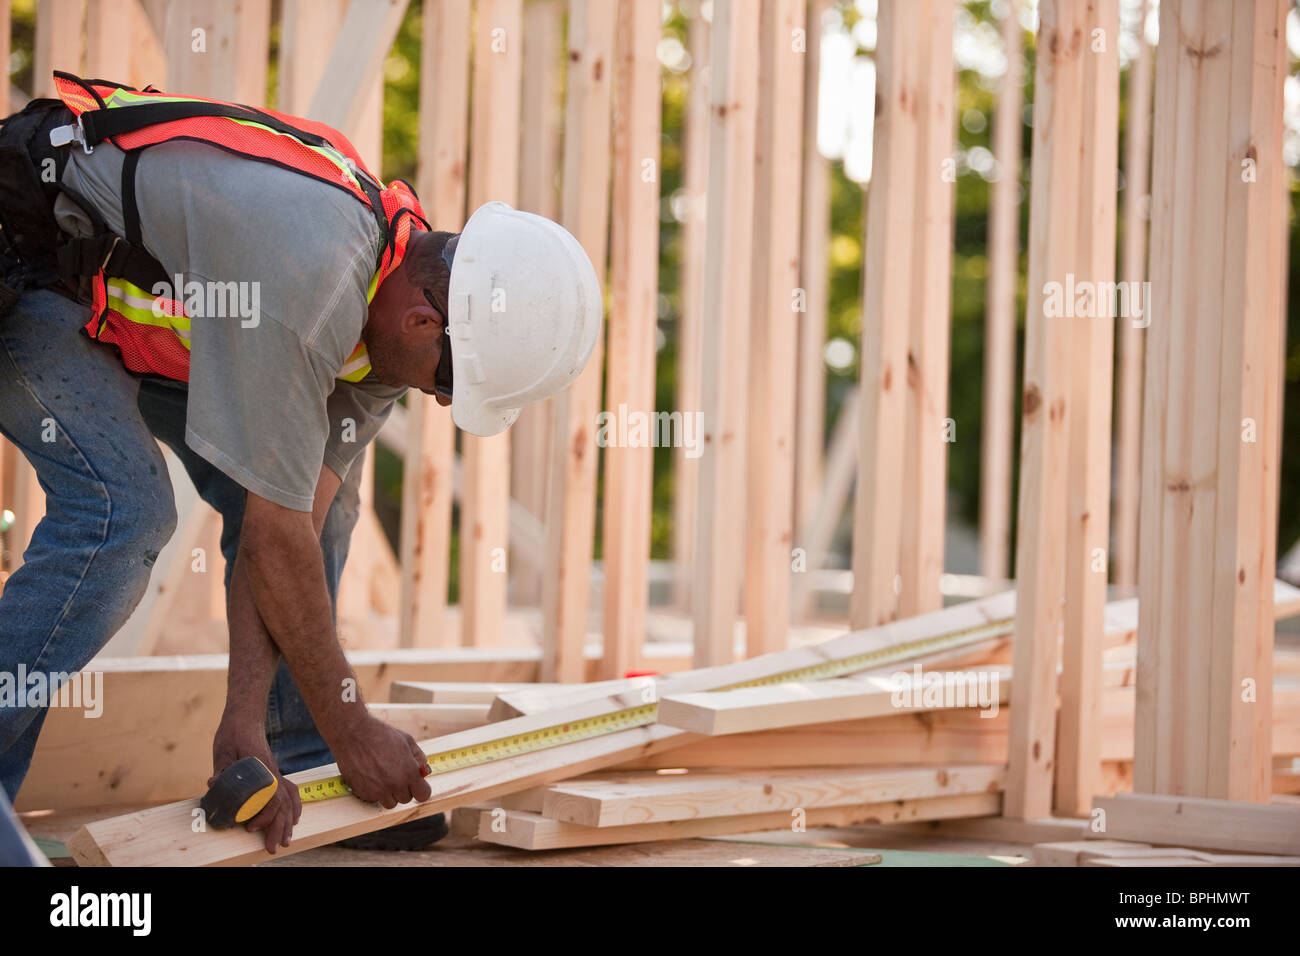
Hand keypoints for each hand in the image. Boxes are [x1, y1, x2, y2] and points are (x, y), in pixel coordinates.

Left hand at [211, 715, 301, 853]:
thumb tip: (213, 784)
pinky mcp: (274, 772)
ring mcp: (276, 772)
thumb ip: (222, 768)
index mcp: (264, 769)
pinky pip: (290, 791)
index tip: (250, 828)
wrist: (244, 717)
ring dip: (288, 822)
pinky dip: (294, 806)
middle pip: (283, 805)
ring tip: (286, 840)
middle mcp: (274, 773)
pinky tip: (294, 818)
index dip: (264, 817)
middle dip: (280, 828)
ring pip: (288, 800)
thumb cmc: (233, 732)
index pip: (273, 799)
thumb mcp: (223, 750)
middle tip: (274, 848)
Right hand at [331, 716, 432, 808]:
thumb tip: (423, 772)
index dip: (421, 789)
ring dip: (389, 793)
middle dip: (404, 788)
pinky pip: (374, 799)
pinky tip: (371, 775)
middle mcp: (393, 785)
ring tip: (384, 776)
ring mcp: (377, 791)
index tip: (417, 784)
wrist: (352, 733)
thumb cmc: (381, 734)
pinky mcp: (362, 793)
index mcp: (408, 772)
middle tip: (397, 774)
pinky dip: (374, 791)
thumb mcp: (407, 741)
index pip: (423, 795)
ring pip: (390, 803)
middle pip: (406, 799)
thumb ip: (419, 758)